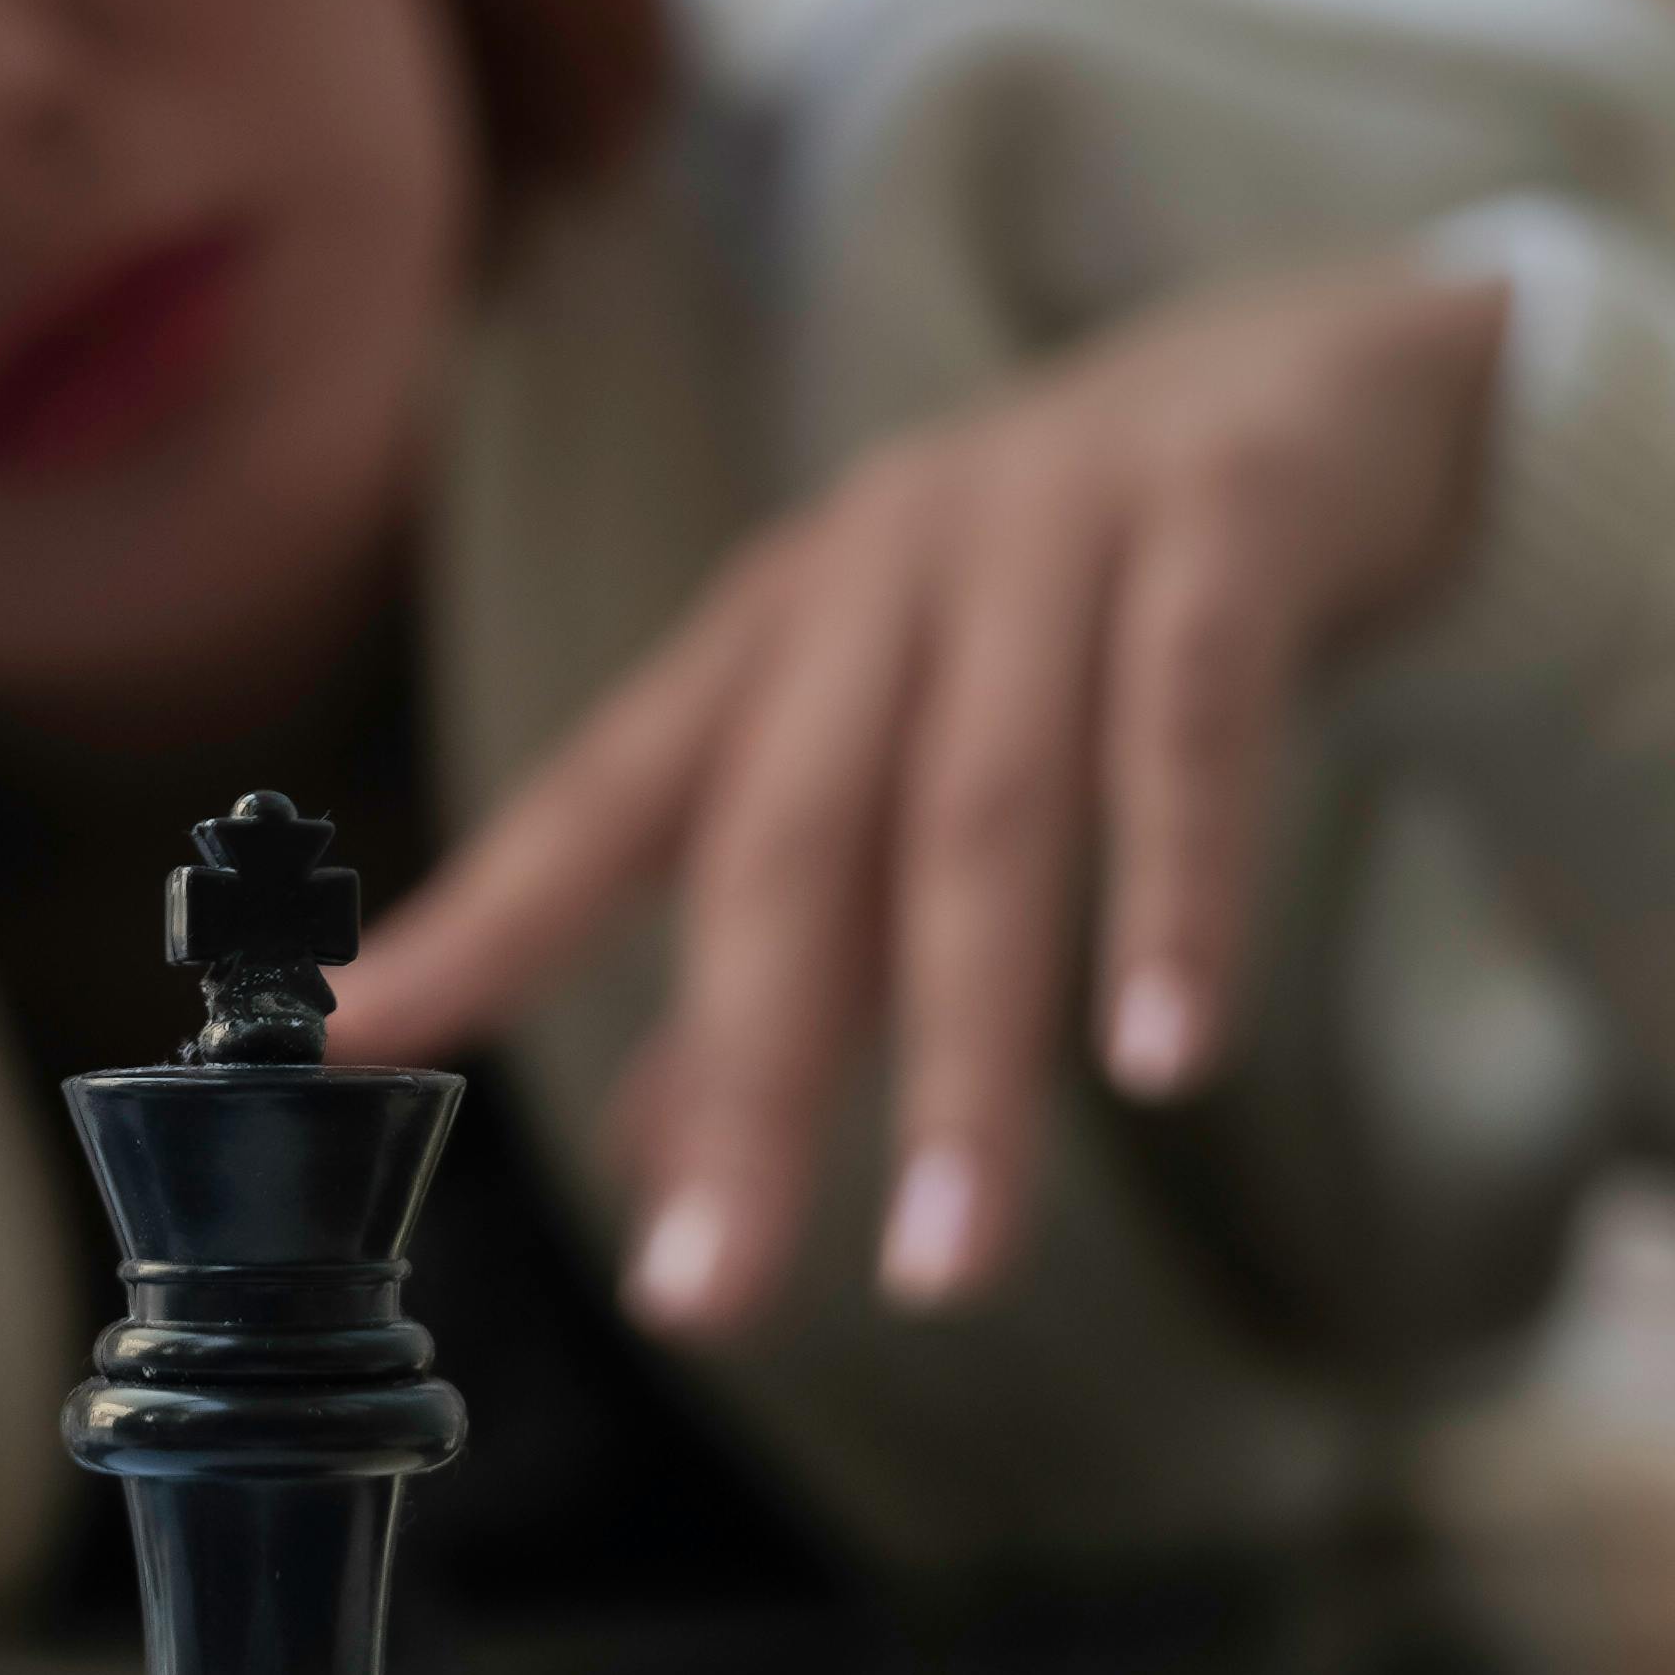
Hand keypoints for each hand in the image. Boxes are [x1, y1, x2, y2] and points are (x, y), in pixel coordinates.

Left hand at [337, 256, 1509, 1333]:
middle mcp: (876, 574)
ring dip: (963, 1061)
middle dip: (745, 1091)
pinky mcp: (1227, 519)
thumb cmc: (1077, 605)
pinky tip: (1165, 1065)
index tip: (340, 1046)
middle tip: (710, 1304)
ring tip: (949, 1267)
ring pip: (984, 824)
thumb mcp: (908, 762)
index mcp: (774, 640)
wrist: (1334, 370)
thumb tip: (656, 1168)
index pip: (600, 803)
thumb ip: (790, 963)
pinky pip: (1188, 724)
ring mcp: (1048, 531)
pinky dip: (1177, 896)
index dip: (471, 921)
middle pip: (788, 852)